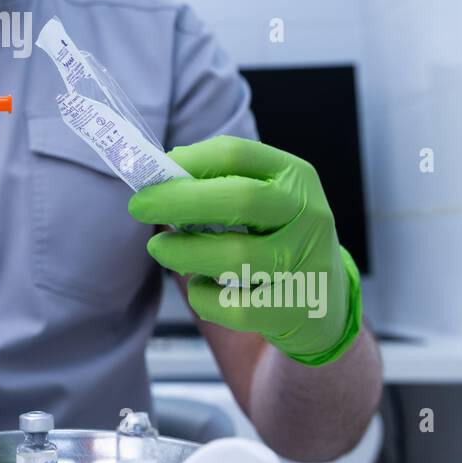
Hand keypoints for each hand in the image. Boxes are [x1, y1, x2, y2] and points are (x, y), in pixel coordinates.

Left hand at [128, 135, 361, 365]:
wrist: (322, 304)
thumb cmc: (273, 240)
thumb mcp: (261, 202)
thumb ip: (217, 184)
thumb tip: (160, 174)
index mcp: (294, 176)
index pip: (236, 154)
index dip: (186, 161)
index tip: (152, 174)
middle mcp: (309, 214)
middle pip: (239, 198)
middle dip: (178, 201)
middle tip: (139, 206)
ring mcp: (307, 263)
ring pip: (235, 257)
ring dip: (184, 252)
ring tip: (162, 250)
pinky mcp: (295, 308)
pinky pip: (234, 306)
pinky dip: (204, 298)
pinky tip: (200, 288)